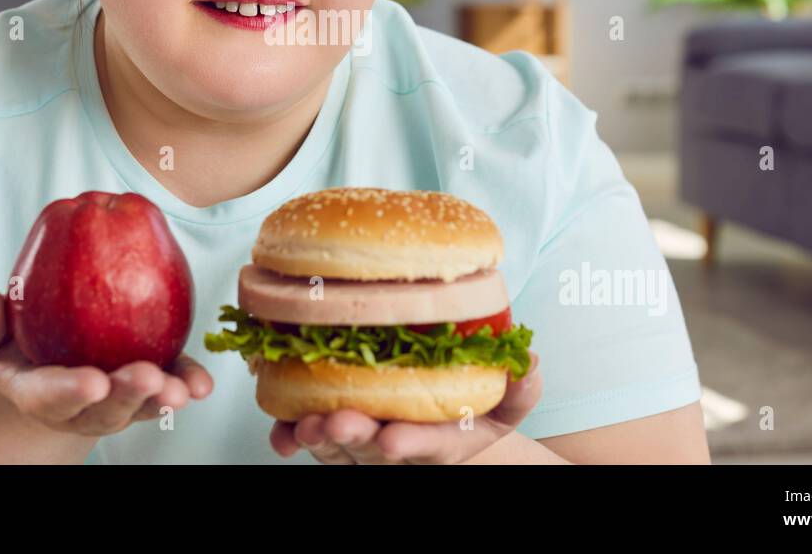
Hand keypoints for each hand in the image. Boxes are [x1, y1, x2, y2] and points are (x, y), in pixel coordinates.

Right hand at [0, 288, 212, 437]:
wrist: (48, 364)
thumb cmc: (17, 344)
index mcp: (39, 394)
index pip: (52, 396)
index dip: (71, 391)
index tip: (92, 381)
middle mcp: (82, 407)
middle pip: (106, 409)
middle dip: (128, 396)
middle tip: (149, 379)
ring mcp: (118, 401)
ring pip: (142, 407)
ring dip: (164, 398)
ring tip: (185, 389)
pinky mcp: (150, 384)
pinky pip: (170, 385)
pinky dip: (188, 382)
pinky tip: (205, 382)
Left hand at [269, 352, 540, 463]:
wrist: (439, 413)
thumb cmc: (472, 405)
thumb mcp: (506, 402)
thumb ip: (520, 389)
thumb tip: (530, 362)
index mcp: (443, 442)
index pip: (428, 447)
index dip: (412, 443)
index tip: (395, 440)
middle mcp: (397, 447)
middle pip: (372, 449)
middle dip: (355, 437)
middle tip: (341, 422)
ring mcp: (362, 443)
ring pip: (336, 447)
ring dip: (319, 436)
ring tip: (305, 423)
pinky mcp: (332, 430)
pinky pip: (304, 438)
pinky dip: (289, 436)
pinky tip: (281, 431)